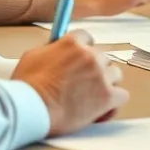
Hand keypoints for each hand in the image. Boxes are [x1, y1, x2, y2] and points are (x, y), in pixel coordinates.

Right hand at [12, 30, 128, 135]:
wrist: (31, 109)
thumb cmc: (27, 86)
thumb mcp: (33, 56)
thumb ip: (51, 49)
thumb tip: (57, 47)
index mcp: (73, 43)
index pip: (88, 38)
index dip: (84, 51)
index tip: (79, 61)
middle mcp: (91, 55)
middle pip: (103, 58)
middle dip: (94, 70)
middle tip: (81, 84)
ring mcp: (101, 75)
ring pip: (115, 75)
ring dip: (106, 85)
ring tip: (90, 98)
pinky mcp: (108, 95)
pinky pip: (122, 96)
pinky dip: (113, 104)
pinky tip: (100, 111)